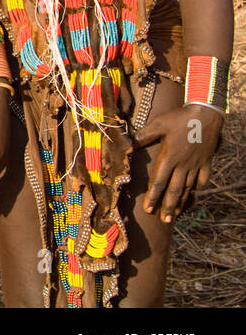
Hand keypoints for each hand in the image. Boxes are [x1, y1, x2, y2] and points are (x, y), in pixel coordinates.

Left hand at [135, 103, 223, 223]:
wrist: (206, 114)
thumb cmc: (179, 118)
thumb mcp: (158, 124)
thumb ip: (142, 136)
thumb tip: (126, 143)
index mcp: (170, 157)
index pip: (159, 182)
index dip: (153, 196)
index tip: (148, 209)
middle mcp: (184, 164)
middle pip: (175, 190)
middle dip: (168, 206)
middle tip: (164, 220)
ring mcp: (197, 164)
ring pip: (189, 188)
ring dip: (182, 202)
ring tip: (177, 214)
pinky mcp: (207, 161)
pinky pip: (203, 179)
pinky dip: (198, 187)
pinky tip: (193, 193)